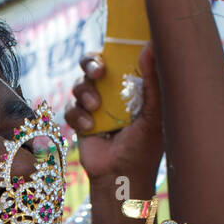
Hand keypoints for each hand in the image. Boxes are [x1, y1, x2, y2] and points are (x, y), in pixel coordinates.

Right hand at [65, 44, 163, 185]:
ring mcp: (94, 106)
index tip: (114, 48)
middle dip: (91, 63)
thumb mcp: (153, 114)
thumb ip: (153, 81)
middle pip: (94, 63)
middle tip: (98, 71)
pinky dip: (77, 116)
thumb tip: (150, 46)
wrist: (120, 177)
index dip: (114, 48)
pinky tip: (89, 127)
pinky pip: (70, 107)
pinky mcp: (79, 121)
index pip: (121, 57)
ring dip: (85, 92)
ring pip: (80, 84)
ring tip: (95, 107)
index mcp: (132, 87)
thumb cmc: (144, 148)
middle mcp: (112, 93)